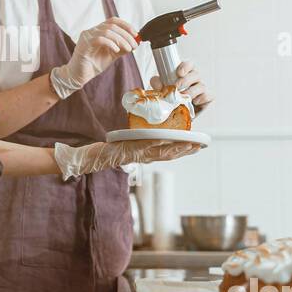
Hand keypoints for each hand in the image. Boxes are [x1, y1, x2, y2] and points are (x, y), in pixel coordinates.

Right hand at [50, 17, 138, 97]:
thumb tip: (135, 43)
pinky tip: (116, 50)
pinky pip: (100, 39)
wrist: (79, 75)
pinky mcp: (84, 44)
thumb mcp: (112, 55)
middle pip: (112, 25)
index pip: (113, 21)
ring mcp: (87, 36)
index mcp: (98, 31)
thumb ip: (122, 48)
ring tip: (128, 49)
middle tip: (134, 44)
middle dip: (126, 35)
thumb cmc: (93, 64)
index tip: (136, 34)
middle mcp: (92, 31)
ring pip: (107, 31)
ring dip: (121, 40)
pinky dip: (111, 44)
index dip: (126, 25)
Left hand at [54, 139, 199, 179]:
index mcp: (144, 154)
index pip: (168, 153)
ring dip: (177, 149)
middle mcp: (143, 157)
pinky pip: (147, 148)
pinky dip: (158, 144)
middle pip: (169, 154)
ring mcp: (138, 155)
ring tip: (190, 144)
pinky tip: (168, 140)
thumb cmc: (106, 150)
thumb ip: (137, 141)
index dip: (183, 150)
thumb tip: (148, 132)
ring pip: (162, 153)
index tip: (196, 145)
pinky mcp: (130, 151)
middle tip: (200, 145)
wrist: (90, 158)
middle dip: (186, 150)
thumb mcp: (125, 144)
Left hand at [151, 59, 211, 110]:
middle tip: (177, 86)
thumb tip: (157, 82)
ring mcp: (201, 89)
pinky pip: (208, 96)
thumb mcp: (161, 90)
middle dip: (186, 80)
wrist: (176, 115)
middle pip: (196, 74)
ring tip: (183, 97)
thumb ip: (158, 83)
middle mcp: (194, 79)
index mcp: (185, 73)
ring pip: (202, 86)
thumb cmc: (170, 99)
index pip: (189, 65)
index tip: (179, 72)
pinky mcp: (207, 99)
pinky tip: (194, 102)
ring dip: (191, 91)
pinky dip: (202, 98)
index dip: (185, 66)